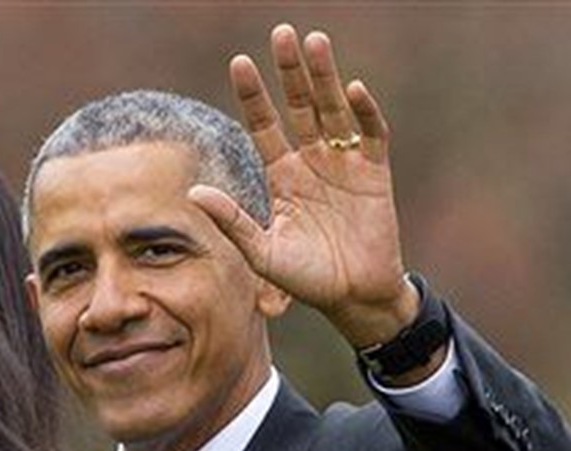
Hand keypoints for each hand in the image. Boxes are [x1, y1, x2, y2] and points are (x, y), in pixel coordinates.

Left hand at [188, 24, 418, 346]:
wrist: (353, 297)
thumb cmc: (306, 278)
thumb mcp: (262, 252)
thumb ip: (232, 221)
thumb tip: (194, 192)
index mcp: (283, 175)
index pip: (265, 125)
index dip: (254, 95)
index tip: (240, 62)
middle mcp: (313, 161)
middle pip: (300, 106)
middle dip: (290, 72)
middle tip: (281, 33)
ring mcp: (345, 164)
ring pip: (333, 110)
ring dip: (324, 77)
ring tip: (314, 42)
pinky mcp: (376, 174)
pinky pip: (371, 135)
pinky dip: (364, 112)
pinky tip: (353, 90)